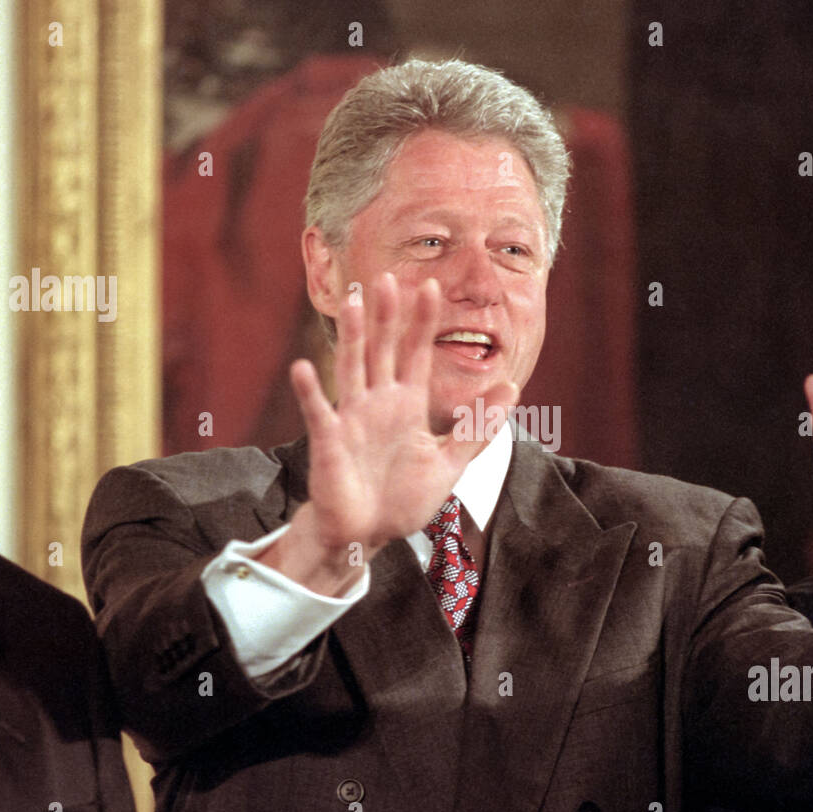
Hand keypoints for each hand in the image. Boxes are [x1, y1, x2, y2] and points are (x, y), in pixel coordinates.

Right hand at [282, 273, 517, 579]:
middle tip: (388, 277)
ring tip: (350, 302)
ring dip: (350, 336)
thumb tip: (509, 389)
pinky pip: (319, 413)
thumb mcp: (449, 463)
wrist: (366, 534)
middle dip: (386, 316)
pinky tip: (303, 368)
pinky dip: (310, 391)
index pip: (416, 354)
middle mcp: (377, 404)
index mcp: (405, 405)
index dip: (423, 322)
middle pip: (382, 350)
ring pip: (351, 368)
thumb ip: (477, 428)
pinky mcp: (330, 442)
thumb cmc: (401, 498)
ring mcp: (351, 419)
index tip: (432, 287)